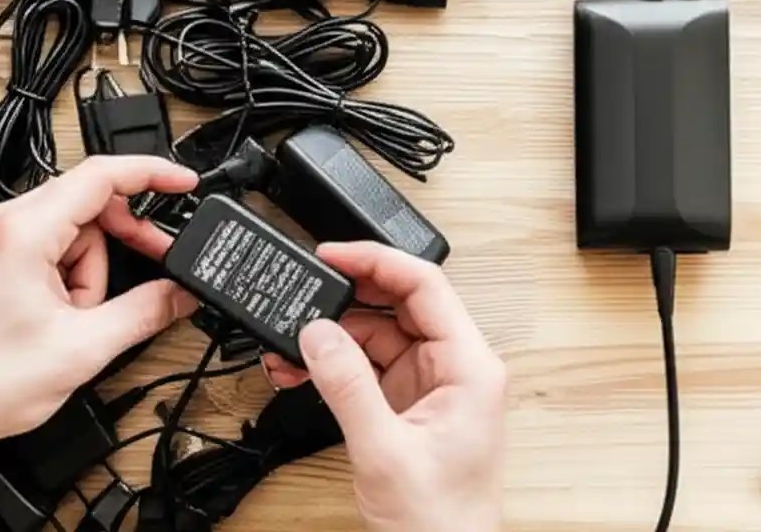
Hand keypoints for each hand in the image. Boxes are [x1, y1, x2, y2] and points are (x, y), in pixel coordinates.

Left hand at [0, 155, 199, 447]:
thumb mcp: (84, 347)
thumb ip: (146, 312)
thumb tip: (181, 293)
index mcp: (19, 233)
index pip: (99, 176)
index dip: (150, 174)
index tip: (182, 182)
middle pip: (86, 202)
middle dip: (122, 237)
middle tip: (152, 263)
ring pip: (69, 228)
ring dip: (88, 269)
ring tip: (77, 317)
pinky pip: (45, 244)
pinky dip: (65, 273)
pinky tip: (60, 312)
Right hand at [266, 242, 506, 531]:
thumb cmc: (440, 521)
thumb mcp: (384, 451)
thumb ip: (348, 387)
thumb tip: (318, 333)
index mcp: (469, 366)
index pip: (426, 286)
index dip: (376, 260)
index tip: (333, 254)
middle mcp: (453, 366)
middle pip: (398, 302)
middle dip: (347, 296)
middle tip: (302, 291)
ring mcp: (429, 382)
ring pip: (377, 331)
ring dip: (333, 333)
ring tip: (291, 342)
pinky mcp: (406, 400)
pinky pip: (367, 363)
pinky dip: (333, 361)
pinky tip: (302, 366)